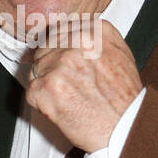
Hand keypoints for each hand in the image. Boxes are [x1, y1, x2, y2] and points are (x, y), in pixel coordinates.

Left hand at [25, 18, 141, 153]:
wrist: (125, 128)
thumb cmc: (124, 99)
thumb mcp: (120, 54)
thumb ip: (95, 39)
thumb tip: (70, 35)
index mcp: (95, 32)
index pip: (60, 30)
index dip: (59, 47)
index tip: (62, 59)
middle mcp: (77, 43)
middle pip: (45, 48)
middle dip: (51, 66)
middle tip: (68, 83)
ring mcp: (60, 64)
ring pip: (36, 69)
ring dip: (47, 84)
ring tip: (69, 96)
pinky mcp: (46, 87)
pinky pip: (32, 90)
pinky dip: (42, 102)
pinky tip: (62, 106)